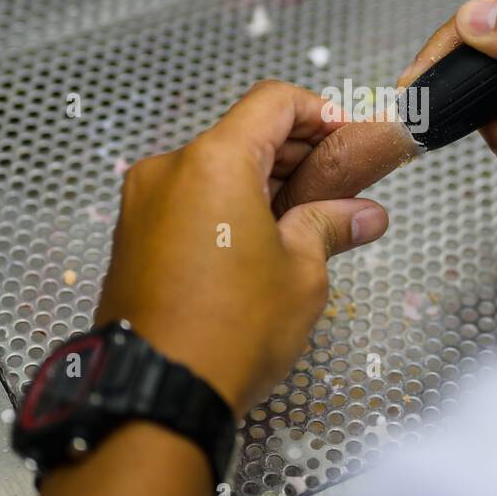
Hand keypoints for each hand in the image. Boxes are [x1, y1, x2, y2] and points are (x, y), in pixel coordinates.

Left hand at [95, 80, 388, 414]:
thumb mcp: (301, 274)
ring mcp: (144, 204)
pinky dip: (227, 207)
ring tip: (305, 220)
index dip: (320, 112)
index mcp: (214, 162)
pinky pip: (188, 201)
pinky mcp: (134, 237)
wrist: (157, 392)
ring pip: (214, 169)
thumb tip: (362, 215)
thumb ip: (331, 226)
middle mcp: (169, 170)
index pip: (273, 102)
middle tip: (340, 183)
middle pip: (243, 133)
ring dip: (262, 182)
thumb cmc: (226, 333)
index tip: (347, 136)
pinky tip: (261, 243)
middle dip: (296, 152)